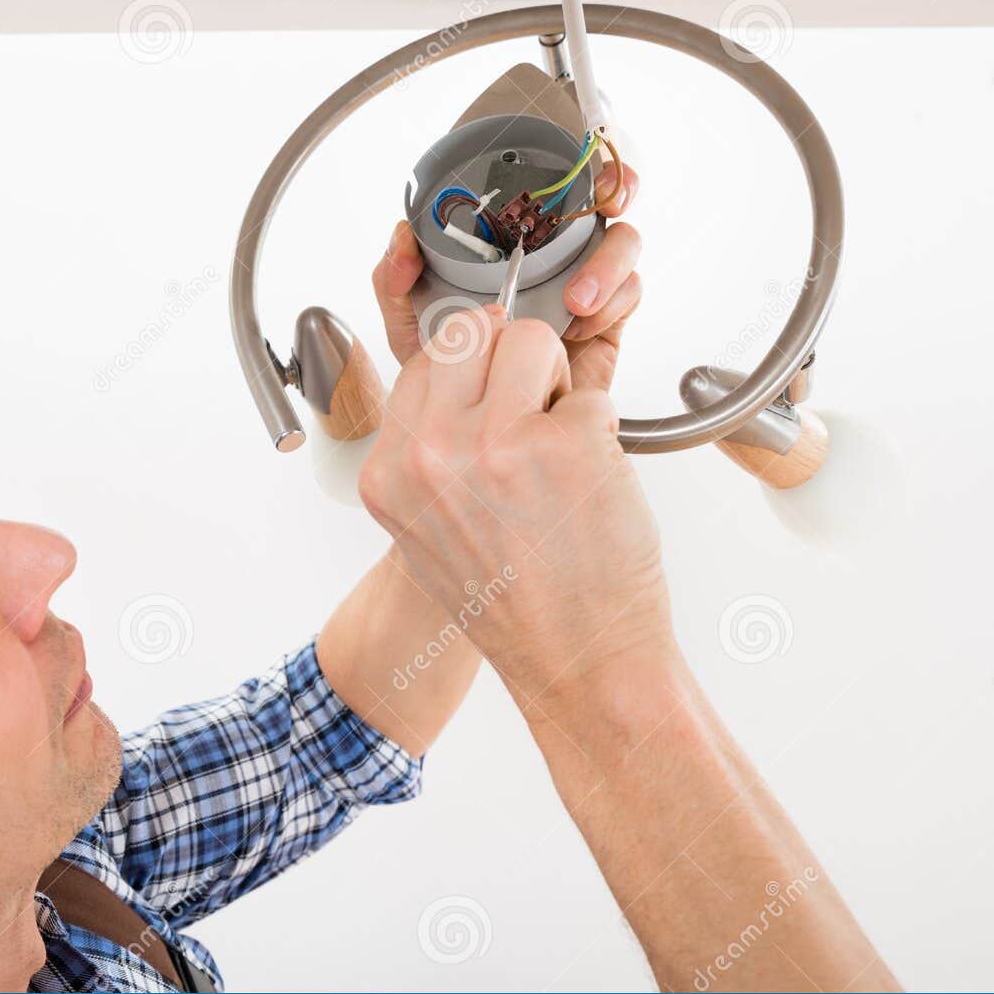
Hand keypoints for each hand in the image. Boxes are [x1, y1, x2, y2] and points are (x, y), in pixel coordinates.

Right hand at [356, 302, 672, 699]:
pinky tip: (591, 486)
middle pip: (470, 330)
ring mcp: (499, 446)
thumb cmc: (514, 604)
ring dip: (559, 383)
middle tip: (533, 415)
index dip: (471, 373)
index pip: (422, 361)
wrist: (578, 663)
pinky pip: (592, 394)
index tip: (494, 405)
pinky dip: (604, 433)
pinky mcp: (568, 444)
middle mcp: (432, 456)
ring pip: (532, 339)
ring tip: (561, 446)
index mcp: (389, 475)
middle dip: (511, 357)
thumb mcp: (427, 531)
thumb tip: (456, 371)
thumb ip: (425, 452)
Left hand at [371, 161, 641, 391]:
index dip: (576, 161)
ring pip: (623, 243)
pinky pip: (629, 294)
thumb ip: (394, 282)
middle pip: (602, 197)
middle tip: (608, 203)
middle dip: (617, 187)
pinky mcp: (609, 319)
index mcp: (511, 239)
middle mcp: (554, 250)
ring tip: (575, 303)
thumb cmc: (449, 372)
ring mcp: (587, 280)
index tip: (582, 164)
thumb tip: (402, 238)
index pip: (550, 183)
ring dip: (608, 264)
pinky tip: (579, 329)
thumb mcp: (410, 326)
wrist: (480, 430)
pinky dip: (612, 305)